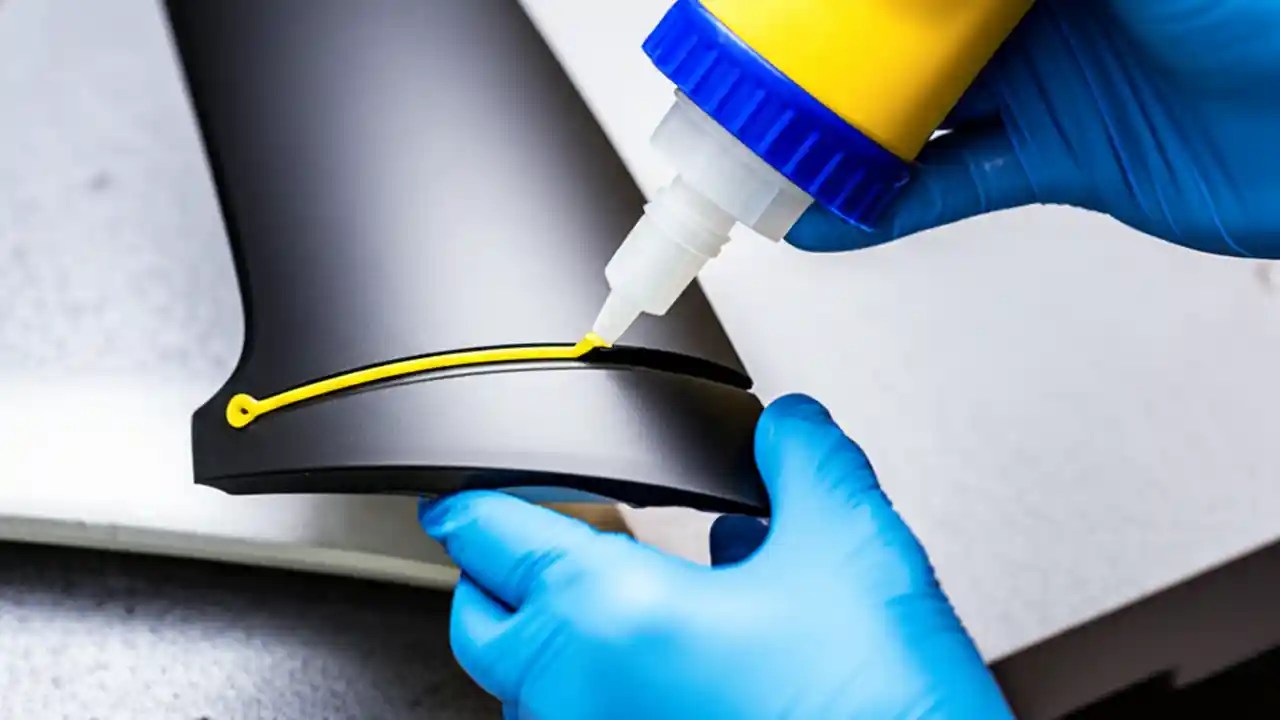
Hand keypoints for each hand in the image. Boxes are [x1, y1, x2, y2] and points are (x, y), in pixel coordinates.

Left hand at [420, 395, 1011, 718]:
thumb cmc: (874, 712)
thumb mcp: (851, 547)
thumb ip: (805, 459)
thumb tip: (786, 427)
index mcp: (603, 617)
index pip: (488, 537)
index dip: (468, 502)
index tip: (458, 498)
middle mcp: (575, 696)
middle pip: (480, 622)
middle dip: (497, 575)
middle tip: (533, 544)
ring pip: (529, 684)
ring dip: (558, 633)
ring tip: (620, 594)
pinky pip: (583, 718)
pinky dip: (605, 680)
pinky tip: (677, 655)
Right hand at [789, 0, 1279, 259]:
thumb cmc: (1269, 5)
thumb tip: (897, 2)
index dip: (833, 3)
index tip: (770, 11)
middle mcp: (1034, 6)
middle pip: (899, 34)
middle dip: (823, 61)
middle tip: (750, 78)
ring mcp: (1046, 82)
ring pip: (915, 109)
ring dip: (840, 136)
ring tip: (765, 152)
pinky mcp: (1060, 157)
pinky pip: (954, 182)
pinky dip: (887, 204)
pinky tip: (829, 215)